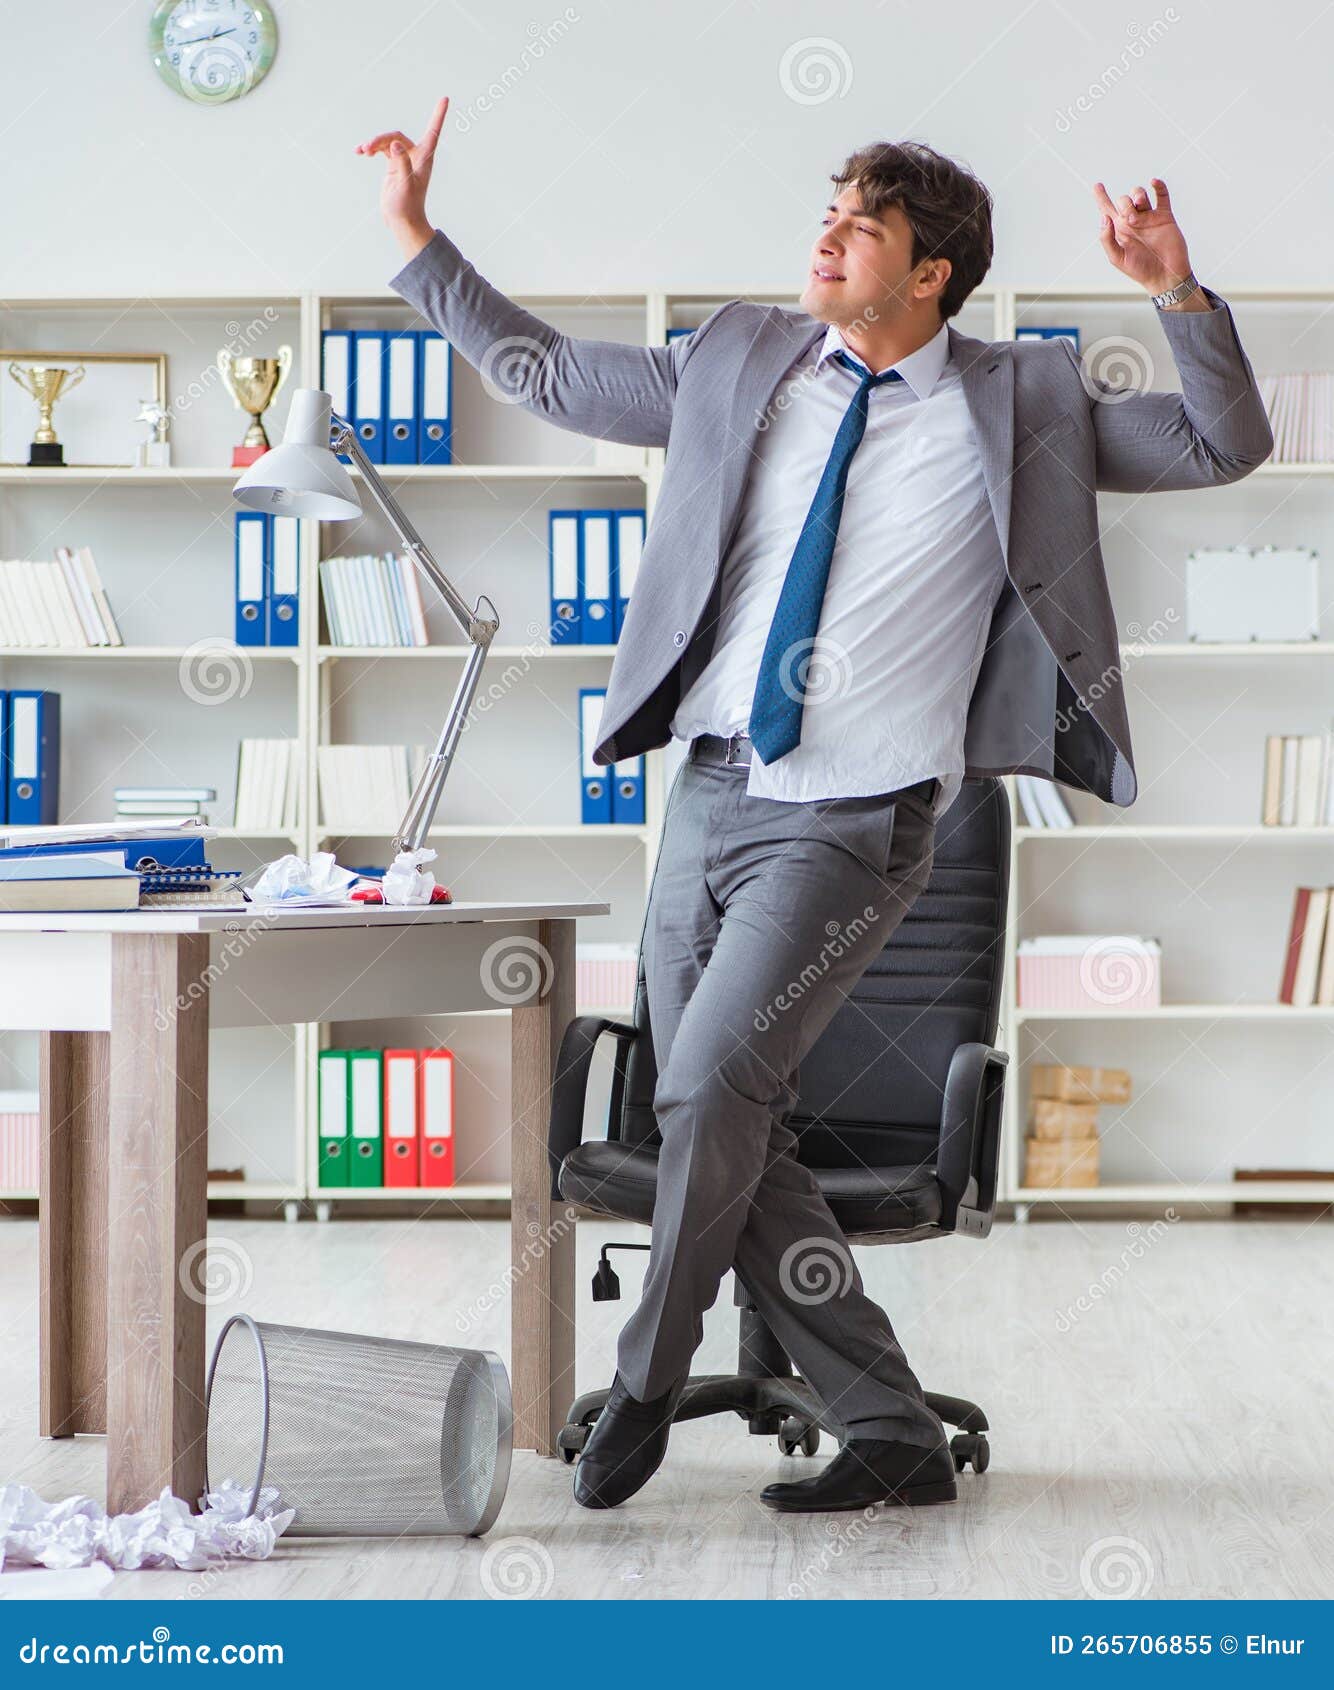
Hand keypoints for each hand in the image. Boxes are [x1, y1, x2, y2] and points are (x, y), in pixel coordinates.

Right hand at [356, 95, 448, 260]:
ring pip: (387, 142)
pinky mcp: (393, 165)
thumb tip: (395, 144)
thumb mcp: (405, 185)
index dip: (438, 115)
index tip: (445, 98)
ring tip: (361, 151)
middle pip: (397, 136)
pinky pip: (381, 149)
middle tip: (367, 148)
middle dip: (381, 139)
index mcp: (424, 159)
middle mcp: (415, 156)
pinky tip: (361, 152)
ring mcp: (403, 159)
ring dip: (373, 144)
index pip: (433, 132)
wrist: (401, 221)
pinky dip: (371, 149)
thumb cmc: (407, 207)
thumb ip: (402, 163)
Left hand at [1093, 178, 1192, 296]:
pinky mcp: (1164, 216)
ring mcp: (1148, 217)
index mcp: (1119, 230)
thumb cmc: (1140, 270)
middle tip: (1131, 219)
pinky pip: (1162, 196)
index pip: (1106, 210)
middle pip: (1123, 200)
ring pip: (1139, 195)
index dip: (1101, 197)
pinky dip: (1159, 186)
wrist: (1165, 274)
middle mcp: (1132, 221)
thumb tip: (1104, 217)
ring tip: (1139, 207)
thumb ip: (1107, 239)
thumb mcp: (1117, 258)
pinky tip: (1153, 182)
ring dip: (1137, 195)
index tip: (1097, 186)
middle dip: (1124, 203)